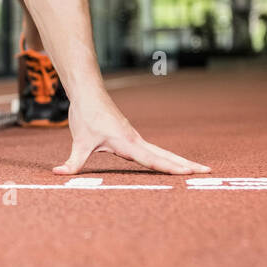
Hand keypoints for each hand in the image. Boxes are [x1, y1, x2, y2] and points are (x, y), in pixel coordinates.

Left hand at [52, 97, 209, 176]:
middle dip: (186, 164)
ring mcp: (136, 139)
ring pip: (162, 152)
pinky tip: (172, 163)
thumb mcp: (78, 142)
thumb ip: (72, 162)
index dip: (170, 167)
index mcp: (127, 143)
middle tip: (208, 172)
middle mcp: (136, 141)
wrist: (88, 94)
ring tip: (197, 169)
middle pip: (165, 155)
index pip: (152, 159)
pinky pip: (153, 151)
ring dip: (180, 161)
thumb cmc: (86, 115)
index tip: (188, 173)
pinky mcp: (132, 138)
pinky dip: (167, 158)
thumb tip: (58, 173)